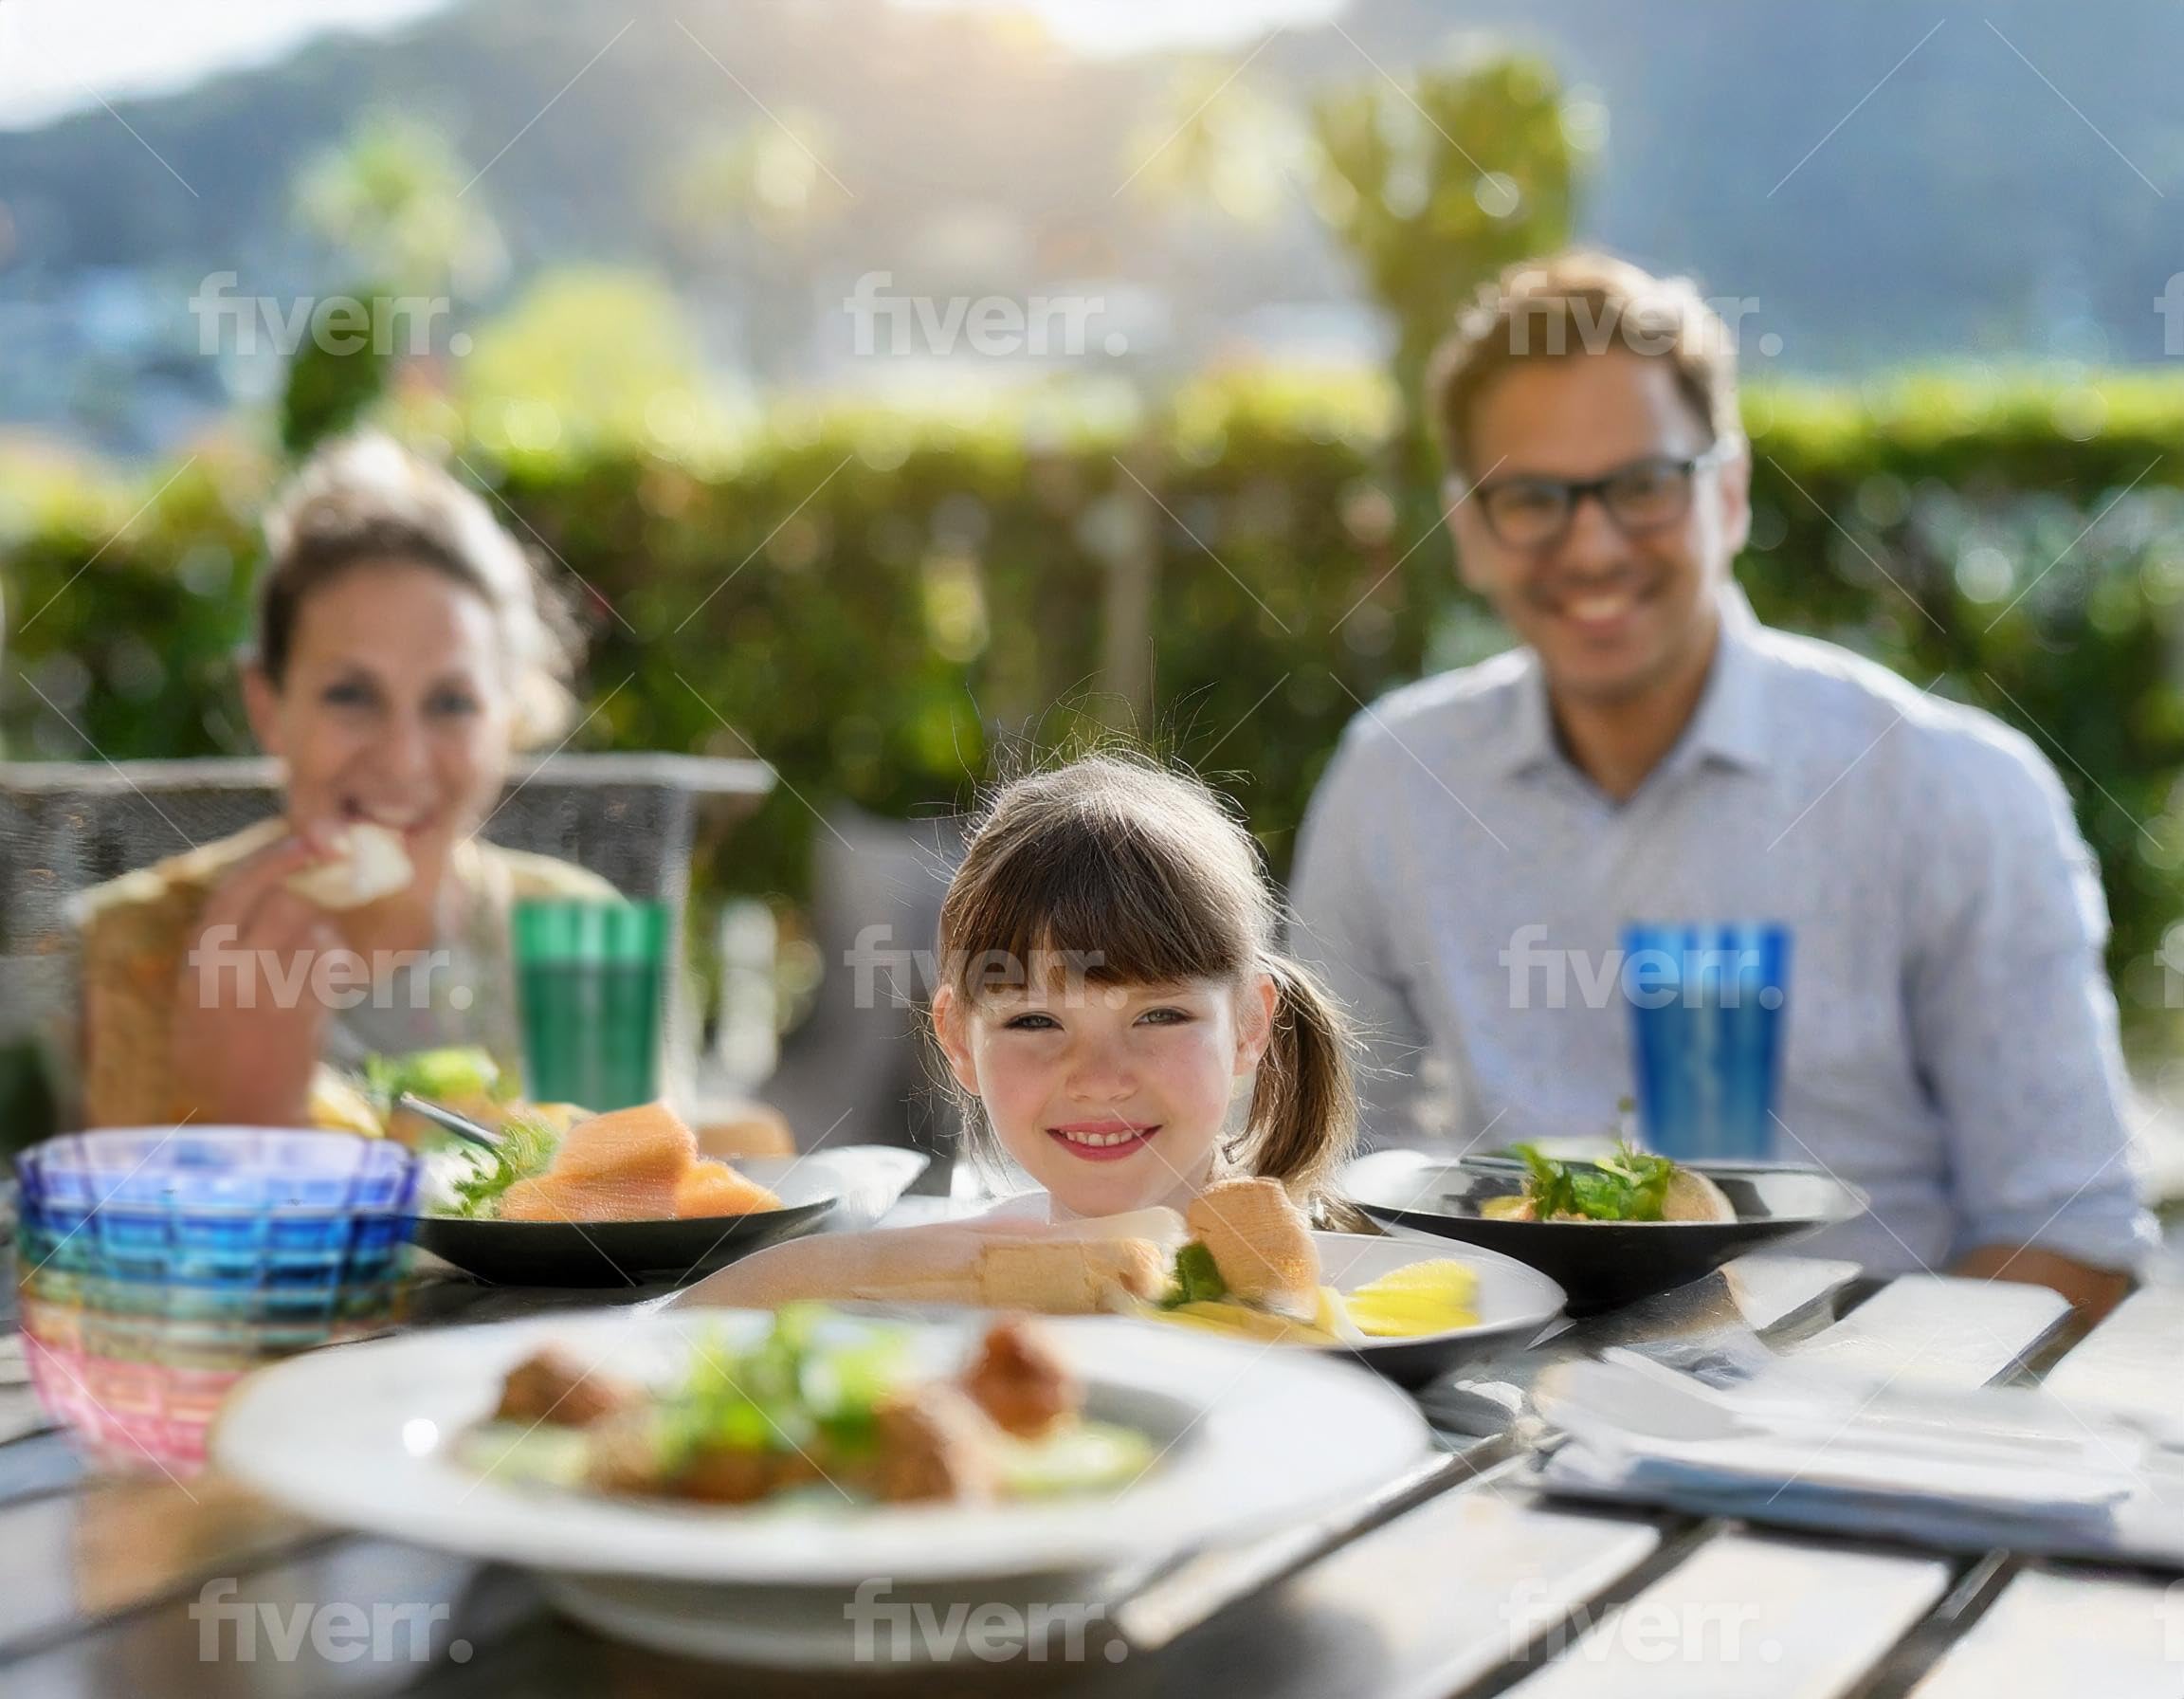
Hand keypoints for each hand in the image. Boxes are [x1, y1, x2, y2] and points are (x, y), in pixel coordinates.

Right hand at [170, 826, 352, 1125]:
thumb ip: (222, 948)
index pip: (236, 888)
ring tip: (309, 966)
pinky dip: (334, 968)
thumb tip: (270, 895)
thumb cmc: (216, 1053)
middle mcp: (231, 968)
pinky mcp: (304, 1011)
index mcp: (199, 959)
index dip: (275, 856)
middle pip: (286, 901)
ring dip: (324, 938)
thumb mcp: (198, 995)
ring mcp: (270, 989)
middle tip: (329, 892)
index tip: (309, 837)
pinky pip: (331, 967)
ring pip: (315, 932)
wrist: (240, 1112)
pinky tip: (323, 987)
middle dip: (312, 894)